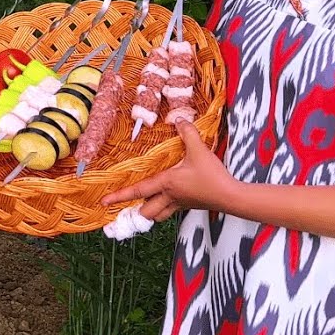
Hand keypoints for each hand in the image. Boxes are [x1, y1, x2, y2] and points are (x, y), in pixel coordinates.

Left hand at [101, 120, 236, 221]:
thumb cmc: (212, 176)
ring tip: (142, 206)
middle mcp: (170, 196)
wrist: (231, 197)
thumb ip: (188, 133)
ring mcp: (180, 204)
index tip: (104, 202)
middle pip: (146, 212)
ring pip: (157, 215)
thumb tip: (180, 119)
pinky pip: (171, 210)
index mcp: (166, 183)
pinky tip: (169, 198)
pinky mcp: (190, 205)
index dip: (119, 196)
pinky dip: (165, 207)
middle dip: (134, 212)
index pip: (138, 191)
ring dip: (149, 211)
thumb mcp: (199, 150)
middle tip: (124, 208)